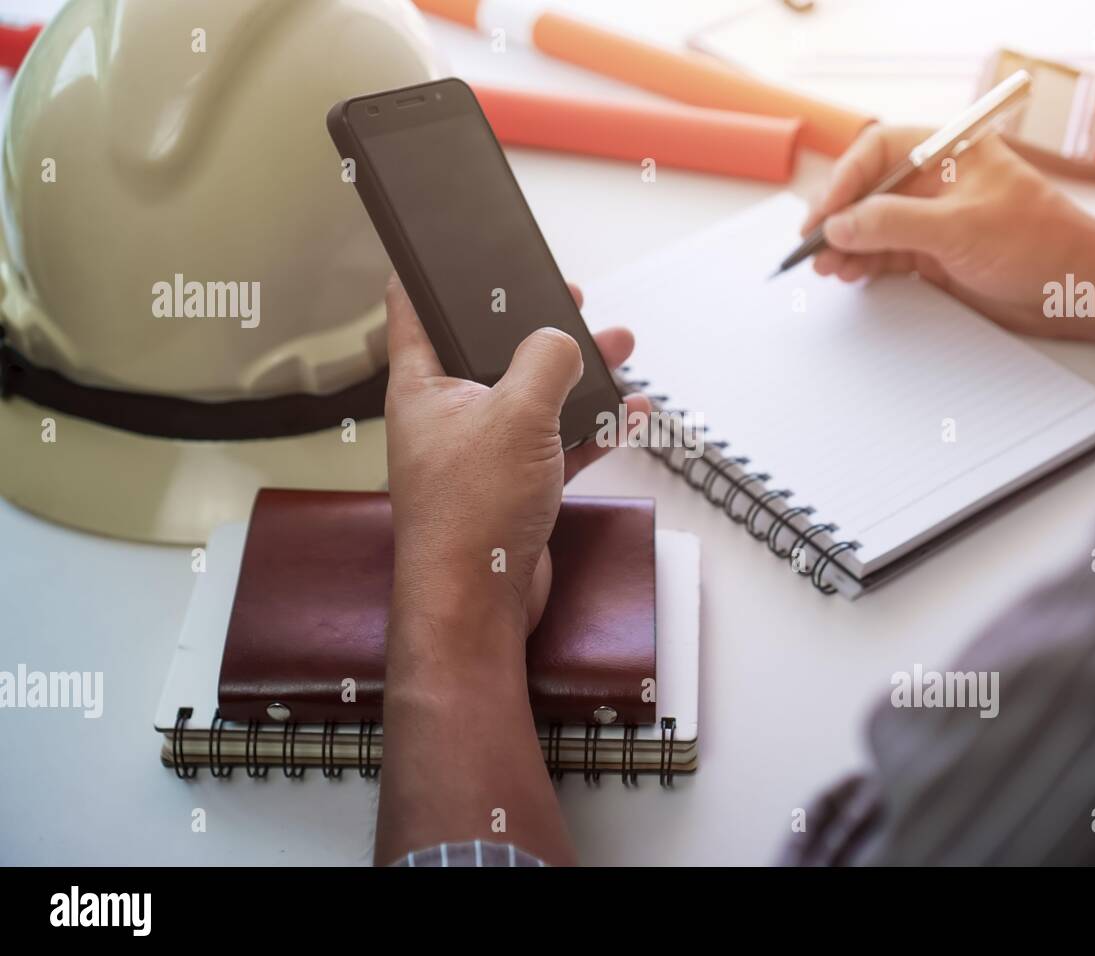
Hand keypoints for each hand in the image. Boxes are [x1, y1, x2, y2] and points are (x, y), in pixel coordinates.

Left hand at [383, 276, 651, 656]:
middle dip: (536, 326)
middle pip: (491, 350)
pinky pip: (557, 443)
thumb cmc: (470, 517)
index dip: (430, 275)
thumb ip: (545, 362)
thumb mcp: (516, 415)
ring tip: (617, 348)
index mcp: (423, 387)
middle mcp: (448, 415)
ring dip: (576, 376)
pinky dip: (591, 427)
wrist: (479, 603)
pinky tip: (627, 413)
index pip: (412, 311)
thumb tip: (562, 341)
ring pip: (533, 396)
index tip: (446, 249)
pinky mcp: (514, 485)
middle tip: (569, 301)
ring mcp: (482, 452)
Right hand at [803, 125, 1094, 337]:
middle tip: (813, 245)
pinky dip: (863, 263)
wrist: (1077, 289)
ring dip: (846, 245)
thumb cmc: (1039, 242)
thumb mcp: (959, 228)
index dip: (845, 180)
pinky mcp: (934, 253)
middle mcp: (936, 180)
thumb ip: (893, 224)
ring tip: (827, 268)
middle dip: (839, 218)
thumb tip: (840, 225)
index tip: (826, 214)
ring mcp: (933, 217)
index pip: (878, 150)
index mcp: (948, 151)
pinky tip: (848, 273)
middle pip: (868, 190)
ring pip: (872, 225)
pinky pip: (885, 252)